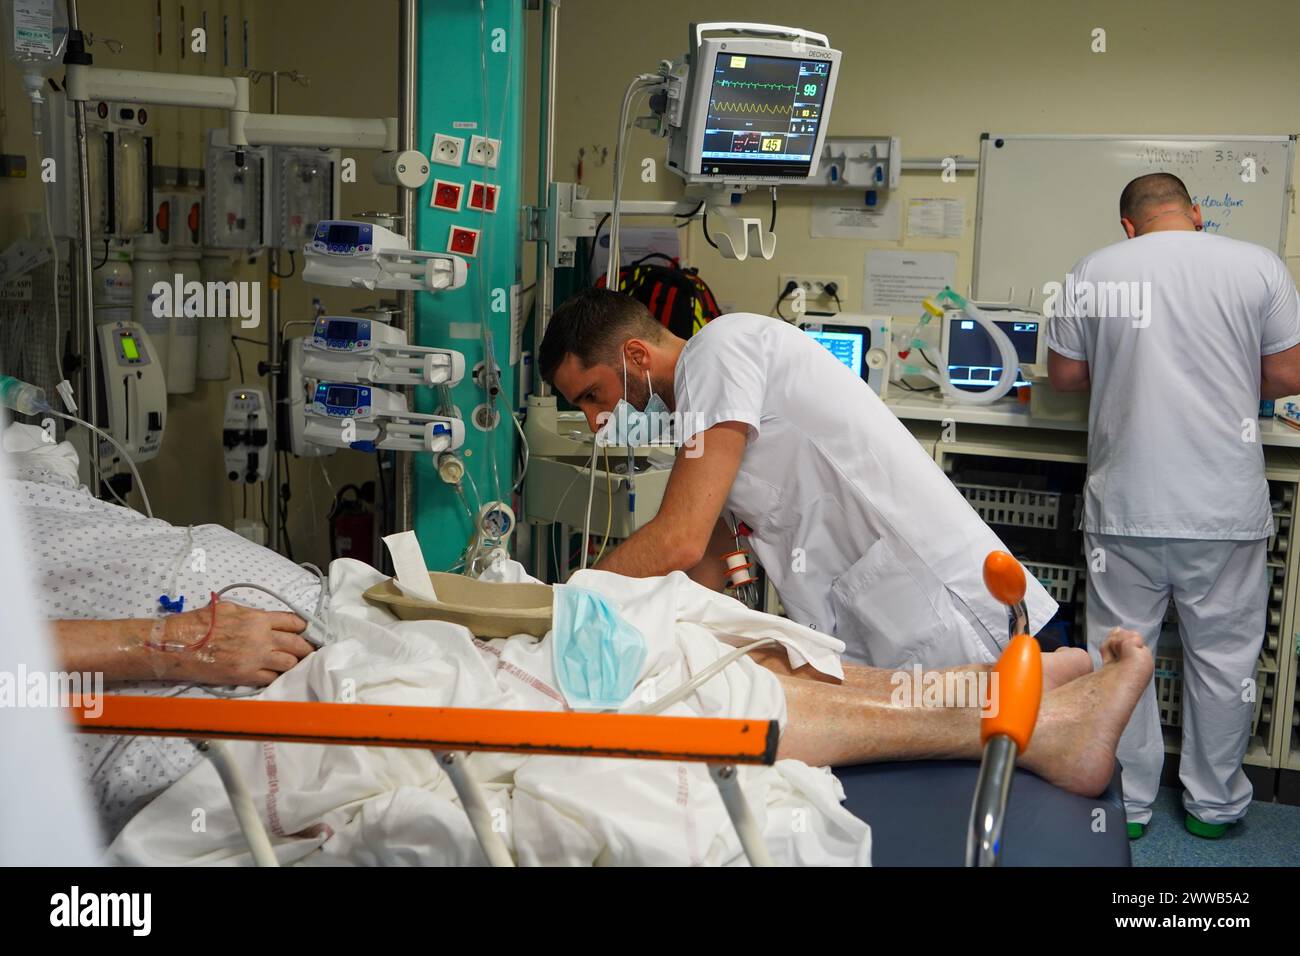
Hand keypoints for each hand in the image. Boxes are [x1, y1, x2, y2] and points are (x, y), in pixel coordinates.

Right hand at [153, 600, 313, 685]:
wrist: (176, 645)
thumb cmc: (198, 623)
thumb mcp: (229, 609)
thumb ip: (252, 614)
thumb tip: (265, 620)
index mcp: (258, 619)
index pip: (293, 622)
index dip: (303, 627)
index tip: (307, 632)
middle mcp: (261, 638)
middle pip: (297, 644)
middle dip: (307, 648)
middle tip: (310, 651)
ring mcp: (255, 659)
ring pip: (289, 663)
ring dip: (294, 664)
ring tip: (296, 665)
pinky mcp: (245, 676)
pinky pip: (272, 679)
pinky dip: (277, 677)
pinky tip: (276, 675)